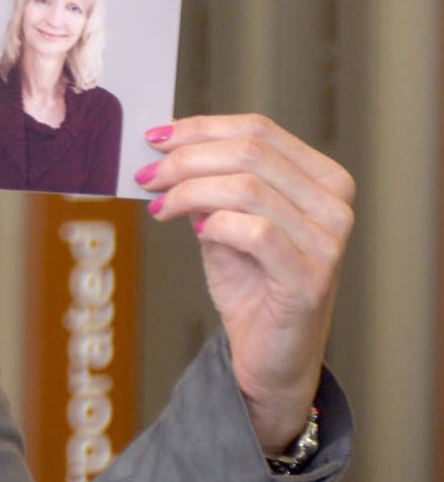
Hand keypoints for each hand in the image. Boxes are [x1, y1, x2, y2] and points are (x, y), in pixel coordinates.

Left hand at [134, 114, 353, 452]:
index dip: (200, 127)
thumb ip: (206, 182)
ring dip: (190, 191)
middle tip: (147, 175)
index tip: (154, 137)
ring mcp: (329, 243)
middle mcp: (335, 206)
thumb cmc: (250, 281)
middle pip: (251, 152)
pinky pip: (256, 232)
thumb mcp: (223, 218)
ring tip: (161, 206)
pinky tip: (197, 232)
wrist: (267, 353)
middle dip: (187, 158)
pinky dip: (216, 224)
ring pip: (248, 188)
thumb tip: (163, 147)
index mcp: (322, 179)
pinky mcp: (310, 279)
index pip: (259, 129)